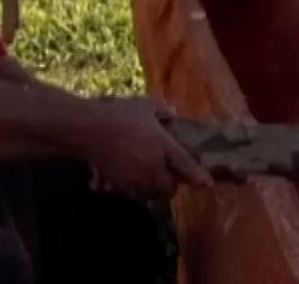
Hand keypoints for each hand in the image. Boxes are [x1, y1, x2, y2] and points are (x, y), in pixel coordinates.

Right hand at [81, 95, 212, 198]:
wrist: (91, 130)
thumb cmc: (120, 114)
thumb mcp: (145, 105)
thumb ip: (163, 109)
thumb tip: (173, 113)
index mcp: (164, 147)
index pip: (187, 166)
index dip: (199, 177)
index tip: (208, 184)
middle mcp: (154, 167)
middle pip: (170, 188)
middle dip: (172, 185)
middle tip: (169, 176)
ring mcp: (137, 178)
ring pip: (152, 194)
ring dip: (155, 189)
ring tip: (150, 179)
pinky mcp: (121, 184)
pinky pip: (135, 194)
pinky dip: (138, 190)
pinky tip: (133, 180)